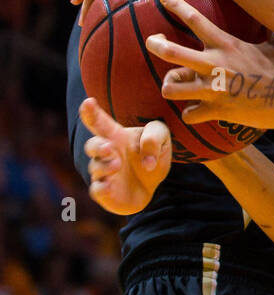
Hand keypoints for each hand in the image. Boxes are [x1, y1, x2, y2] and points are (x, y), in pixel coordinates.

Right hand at [79, 99, 171, 214]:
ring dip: (104, 166)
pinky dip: (100, 188)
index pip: (100, 122)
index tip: (88, 102)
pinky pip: (97, 190)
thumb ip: (155, 138)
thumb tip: (147, 158)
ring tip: (117, 165)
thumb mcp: (162, 140)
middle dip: (97, 146)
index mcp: (116, 136)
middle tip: (109, 148)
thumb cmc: (152, 156)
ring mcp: (103, 173)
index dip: (91, 112)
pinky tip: (108, 186)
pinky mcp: (105, 192)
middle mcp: (106, 153)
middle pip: (92, 145)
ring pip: (95, 167)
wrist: (152, 186)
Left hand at [148, 0, 273, 130]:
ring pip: (170, 88)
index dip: (176, 6)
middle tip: (152, 41)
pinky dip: (190, 114)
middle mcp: (214, 64)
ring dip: (171, 87)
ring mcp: (213, 88)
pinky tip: (195, 113)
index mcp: (227, 45)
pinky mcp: (216, 110)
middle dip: (155, 44)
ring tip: (175, 88)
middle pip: (171, 51)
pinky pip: (189, 115)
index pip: (195, 19)